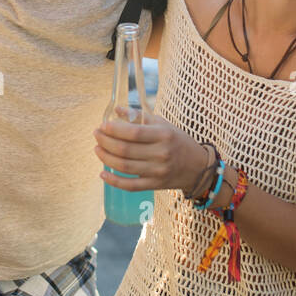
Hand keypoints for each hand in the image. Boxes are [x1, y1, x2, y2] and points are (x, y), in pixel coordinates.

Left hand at [94, 109, 211, 192]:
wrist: (198, 167)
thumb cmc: (179, 142)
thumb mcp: (164, 125)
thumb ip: (140, 117)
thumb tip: (117, 110)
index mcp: (163, 135)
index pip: (133, 133)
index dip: (114, 130)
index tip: (102, 126)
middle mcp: (161, 154)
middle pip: (125, 150)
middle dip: (105, 142)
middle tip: (96, 135)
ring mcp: (157, 171)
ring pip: (124, 167)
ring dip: (106, 158)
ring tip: (97, 149)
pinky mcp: (155, 185)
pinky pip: (130, 186)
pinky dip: (113, 181)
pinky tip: (102, 173)